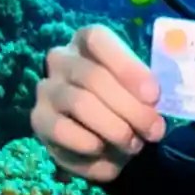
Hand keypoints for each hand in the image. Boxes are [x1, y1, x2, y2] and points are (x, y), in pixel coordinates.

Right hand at [31, 24, 167, 181]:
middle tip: (155, 131)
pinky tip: (108, 155)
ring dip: (114, 129)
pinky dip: (92, 148)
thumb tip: (151, 100)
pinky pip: (63, 132)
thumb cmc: (128, 101)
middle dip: (131, 107)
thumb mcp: (142, 91)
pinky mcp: (39, 120)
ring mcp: (47, 90)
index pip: (98, 39)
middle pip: (93, 77)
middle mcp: (61, 60)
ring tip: (134, 145)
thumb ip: (147, 90)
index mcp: (87, 41)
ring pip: (80, 104)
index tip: (154, 96)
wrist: (108, 138)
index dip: (128, 67)